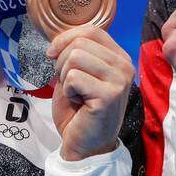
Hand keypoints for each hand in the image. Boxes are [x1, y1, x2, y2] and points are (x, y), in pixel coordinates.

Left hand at [47, 25, 134, 161]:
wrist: (84, 145)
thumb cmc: (79, 111)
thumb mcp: (77, 74)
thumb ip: (75, 54)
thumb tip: (57, 41)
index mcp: (119, 57)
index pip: (92, 30)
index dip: (66, 38)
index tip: (51, 54)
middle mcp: (124, 65)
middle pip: (80, 42)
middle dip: (61, 62)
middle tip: (68, 84)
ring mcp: (120, 80)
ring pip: (75, 57)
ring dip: (64, 77)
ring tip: (74, 93)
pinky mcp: (109, 95)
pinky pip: (74, 77)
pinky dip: (68, 90)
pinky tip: (78, 102)